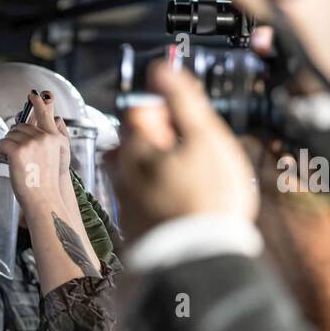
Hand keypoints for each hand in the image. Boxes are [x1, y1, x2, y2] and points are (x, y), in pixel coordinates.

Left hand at [0, 90, 65, 216]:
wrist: (44, 200)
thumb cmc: (46, 183)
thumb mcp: (55, 158)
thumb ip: (48, 140)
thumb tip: (40, 124)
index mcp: (55, 138)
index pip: (45, 114)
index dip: (39, 103)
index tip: (33, 93)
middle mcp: (45, 137)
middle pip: (21, 126)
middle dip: (15, 138)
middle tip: (17, 155)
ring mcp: (31, 143)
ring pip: (10, 134)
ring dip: (8, 145)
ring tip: (16, 162)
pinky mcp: (18, 150)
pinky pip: (2, 143)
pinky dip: (1, 151)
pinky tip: (9, 162)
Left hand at [114, 63, 258, 241]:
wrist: (201, 260)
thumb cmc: (208, 201)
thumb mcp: (205, 138)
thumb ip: (182, 101)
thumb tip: (163, 70)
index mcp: (134, 148)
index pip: (137, 112)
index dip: (165, 112)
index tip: (186, 125)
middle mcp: (120, 175)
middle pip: (133, 143)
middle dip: (158, 141)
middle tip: (189, 153)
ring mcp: (125, 203)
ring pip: (135, 172)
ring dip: (157, 169)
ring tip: (187, 179)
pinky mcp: (134, 229)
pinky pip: (141, 200)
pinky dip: (157, 196)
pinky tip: (180, 204)